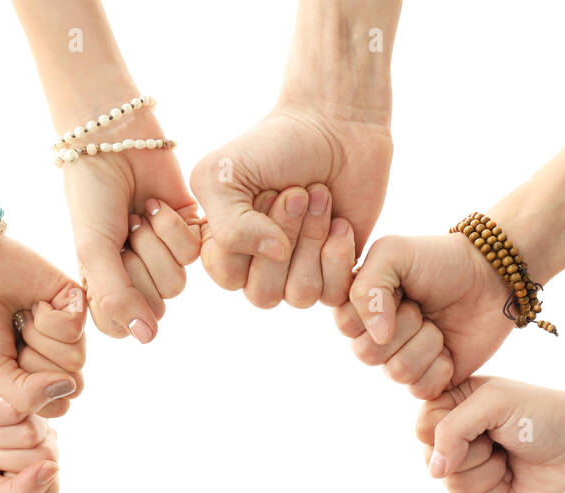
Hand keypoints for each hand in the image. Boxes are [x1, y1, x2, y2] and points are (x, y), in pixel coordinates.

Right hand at [0, 236, 85, 417]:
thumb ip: (26, 396)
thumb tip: (67, 386)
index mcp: (43, 377)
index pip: (60, 406)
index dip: (31, 393)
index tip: (7, 366)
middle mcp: (61, 356)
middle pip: (73, 385)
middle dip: (34, 366)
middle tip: (14, 341)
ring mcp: (72, 331)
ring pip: (76, 359)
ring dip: (38, 339)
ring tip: (21, 319)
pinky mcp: (77, 302)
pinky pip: (74, 329)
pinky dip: (46, 319)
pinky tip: (34, 304)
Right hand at [0, 371, 58, 492]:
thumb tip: (52, 469)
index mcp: (36, 475)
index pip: (49, 489)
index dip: (15, 485)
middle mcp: (42, 444)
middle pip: (47, 459)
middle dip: (5, 459)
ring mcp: (34, 415)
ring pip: (35, 434)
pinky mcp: (21, 388)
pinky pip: (21, 407)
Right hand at [64, 108, 199, 343]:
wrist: (113, 141)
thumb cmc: (92, 196)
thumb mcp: (93, 250)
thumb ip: (117, 299)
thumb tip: (147, 339)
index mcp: (104, 286)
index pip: (119, 326)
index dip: (115, 300)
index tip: (100, 263)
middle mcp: (135, 277)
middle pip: (153, 308)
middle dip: (135, 267)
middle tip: (121, 233)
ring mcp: (163, 257)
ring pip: (175, 285)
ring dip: (153, 245)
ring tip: (137, 216)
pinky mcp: (189, 234)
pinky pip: (191, 254)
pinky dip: (171, 228)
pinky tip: (154, 205)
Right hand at [192, 108, 388, 308]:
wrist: (337, 126)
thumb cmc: (276, 145)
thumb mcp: (224, 175)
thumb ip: (227, 227)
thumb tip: (276, 255)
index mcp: (224, 246)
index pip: (227, 276)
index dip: (247, 238)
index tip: (263, 190)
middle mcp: (258, 266)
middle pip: (262, 293)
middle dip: (285, 235)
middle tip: (298, 192)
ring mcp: (297, 273)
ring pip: (298, 295)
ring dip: (312, 241)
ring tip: (321, 198)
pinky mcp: (336, 273)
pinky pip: (332, 294)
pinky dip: (338, 254)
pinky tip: (341, 222)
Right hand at [333, 233, 516, 397]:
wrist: (490, 277)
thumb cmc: (440, 260)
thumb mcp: (394, 252)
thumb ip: (367, 286)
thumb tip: (378, 337)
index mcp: (359, 307)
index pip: (345, 324)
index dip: (372, 308)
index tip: (397, 286)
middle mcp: (373, 337)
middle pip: (366, 353)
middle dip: (403, 325)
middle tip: (420, 305)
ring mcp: (399, 360)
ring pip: (396, 371)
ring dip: (425, 343)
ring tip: (437, 324)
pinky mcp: (427, 380)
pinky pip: (420, 389)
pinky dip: (440, 367)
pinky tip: (449, 347)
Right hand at [417, 377, 564, 492]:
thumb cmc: (542, 415)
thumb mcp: (493, 404)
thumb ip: (452, 429)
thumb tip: (434, 471)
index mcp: (451, 403)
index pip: (423, 428)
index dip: (450, 433)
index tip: (482, 421)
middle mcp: (453, 435)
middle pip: (433, 462)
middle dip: (473, 456)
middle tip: (500, 441)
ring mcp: (466, 465)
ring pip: (451, 486)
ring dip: (487, 475)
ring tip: (509, 457)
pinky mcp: (481, 492)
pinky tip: (512, 477)